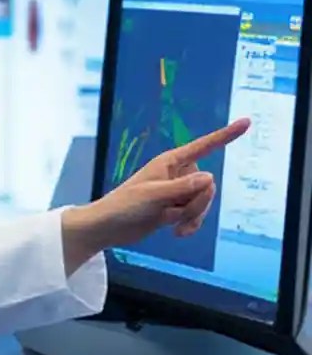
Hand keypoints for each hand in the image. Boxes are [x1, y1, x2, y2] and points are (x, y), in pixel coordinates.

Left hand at [61, 118, 250, 270]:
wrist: (109, 228)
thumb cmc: (123, 206)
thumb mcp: (153, 196)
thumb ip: (182, 188)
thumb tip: (209, 178)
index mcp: (169, 162)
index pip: (204, 146)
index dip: (225, 135)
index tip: (246, 121)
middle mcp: (177, 174)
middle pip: (208, 185)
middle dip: (196, 202)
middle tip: (171, 210)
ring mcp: (178, 192)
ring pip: (204, 202)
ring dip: (191, 216)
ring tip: (169, 221)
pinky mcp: (176, 208)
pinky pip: (197, 215)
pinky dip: (190, 224)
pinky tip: (176, 233)